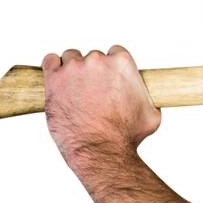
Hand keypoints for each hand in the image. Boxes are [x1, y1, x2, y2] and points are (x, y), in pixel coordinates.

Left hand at [42, 45, 160, 169]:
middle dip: (93, 72)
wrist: (101, 150)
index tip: (109, 79)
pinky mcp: (54, 78)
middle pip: (93, 56)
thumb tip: (147, 95)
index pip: (115, 52)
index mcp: (122, 63)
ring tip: (75, 89)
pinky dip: (52, 67)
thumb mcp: (151, 113)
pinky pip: (50, 61)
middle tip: (93, 91)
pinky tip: (57, 79)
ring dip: (72, 70)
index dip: (112, 67)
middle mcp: (98, 61)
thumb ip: (147, 96)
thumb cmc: (127, 135)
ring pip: (71, 58)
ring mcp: (74, 68)